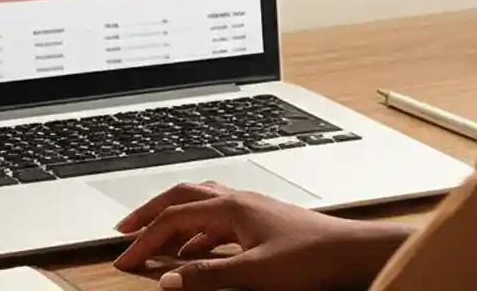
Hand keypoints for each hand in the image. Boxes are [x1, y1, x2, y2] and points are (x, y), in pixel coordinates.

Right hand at [113, 181, 411, 289]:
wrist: (352, 252)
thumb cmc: (311, 258)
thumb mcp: (254, 274)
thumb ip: (208, 277)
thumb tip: (167, 280)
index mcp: (231, 207)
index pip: (174, 218)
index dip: (145, 239)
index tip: (125, 258)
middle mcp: (238, 201)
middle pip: (181, 197)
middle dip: (150, 212)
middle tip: (125, 229)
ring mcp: (251, 209)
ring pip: (200, 206)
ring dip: (173, 220)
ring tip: (154, 239)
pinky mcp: (261, 223)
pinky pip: (217, 221)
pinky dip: (197, 234)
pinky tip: (196, 254)